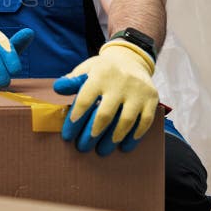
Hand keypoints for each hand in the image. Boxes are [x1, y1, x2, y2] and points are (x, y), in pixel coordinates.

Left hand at [53, 40, 157, 155]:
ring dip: (113, 139)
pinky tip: (124, 145)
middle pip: (105, 114)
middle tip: (83, 147)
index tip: (68, 135)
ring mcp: (138, 91)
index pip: (85, 99)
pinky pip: (145, 121)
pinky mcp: (152, 98)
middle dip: (92, 134)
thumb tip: (58, 88)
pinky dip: (134, 136)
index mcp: (100, 75)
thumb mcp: (86, 69)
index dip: (76, 118)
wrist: (132, 59)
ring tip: (102, 150)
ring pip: (126, 121)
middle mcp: (120, 83)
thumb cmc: (103, 69)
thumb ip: (72, 80)